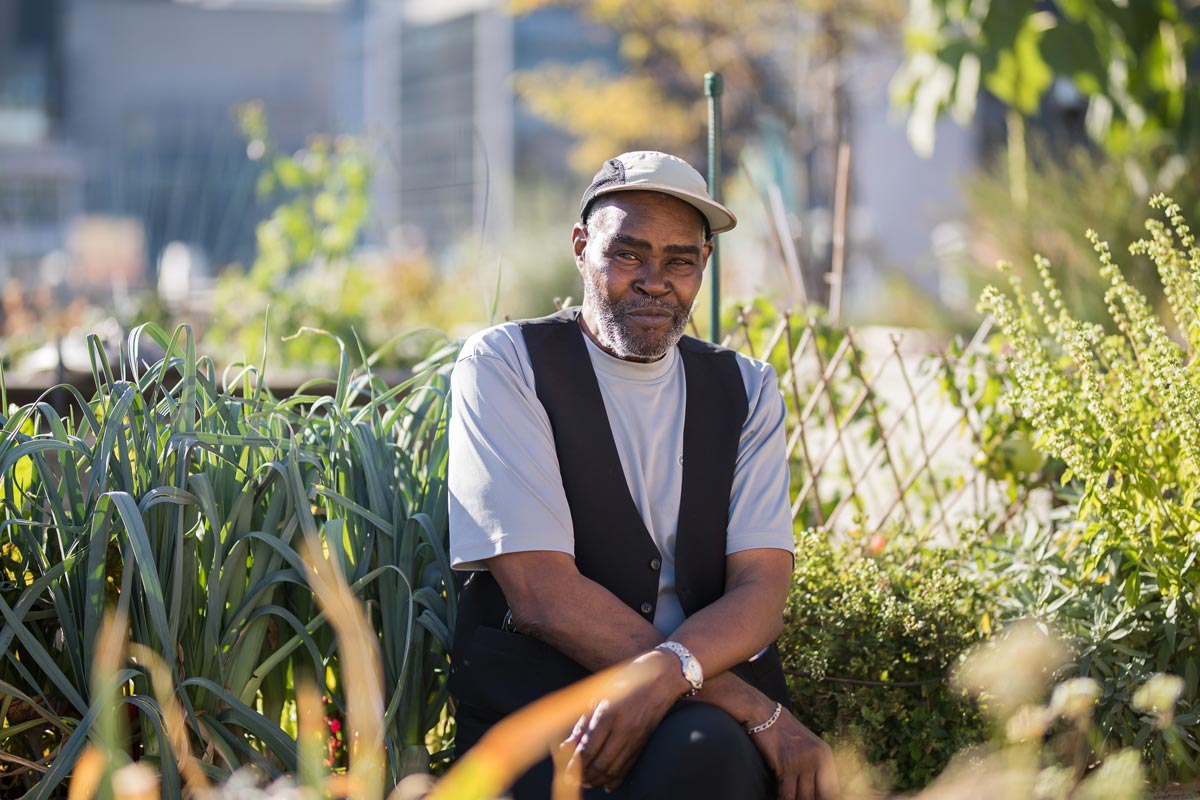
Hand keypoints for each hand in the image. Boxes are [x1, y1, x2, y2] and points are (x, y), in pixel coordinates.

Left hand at [562, 650, 685, 790]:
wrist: (661, 679)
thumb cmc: (626, 682)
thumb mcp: (600, 696)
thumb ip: (583, 722)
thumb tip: (567, 745)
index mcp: (608, 714)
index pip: (589, 748)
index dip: (575, 764)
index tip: (565, 771)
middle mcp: (623, 728)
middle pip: (601, 762)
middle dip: (585, 776)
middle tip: (573, 780)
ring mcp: (635, 737)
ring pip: (614, 768)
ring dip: (598, 779)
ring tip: (587, 782)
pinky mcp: (644, 742)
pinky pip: (628, 767)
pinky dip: (616, 779)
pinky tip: (606, 784)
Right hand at [748, 707, 837, 799]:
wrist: (765, 715)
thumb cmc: (785, 732)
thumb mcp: (808, 746)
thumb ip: (817, 767)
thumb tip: (820, 792)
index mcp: (826, 755)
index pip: (832, 789)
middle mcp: (817, 759)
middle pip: (819, 796)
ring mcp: (801, 762)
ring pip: (803, 797)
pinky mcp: (785, 766)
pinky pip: (787, 794)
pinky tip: (781, 799)